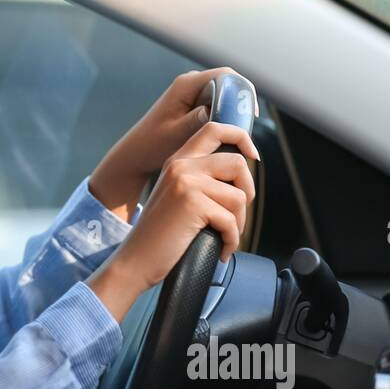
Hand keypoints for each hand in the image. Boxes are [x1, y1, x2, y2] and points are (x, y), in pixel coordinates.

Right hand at [88, 122, 256, 322]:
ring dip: (238, 223)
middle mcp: (181, 165)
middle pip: (237, 163)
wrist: (136, 260)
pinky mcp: (193, 203)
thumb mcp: (178, 196)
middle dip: (247, 191)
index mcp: (178, 160)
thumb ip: (202, 178)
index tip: (253, 156)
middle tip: (237, 214)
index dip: (241, 137)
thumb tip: (242, 173)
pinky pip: (231, 220)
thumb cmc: (161, 235)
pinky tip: (221, 250)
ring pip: (238, 196)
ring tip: (224, 236)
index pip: (214, 128)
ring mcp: (186, 182)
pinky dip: (231, 240)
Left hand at [89, 67, 257, 219]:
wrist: (136, 154)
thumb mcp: (177, 134)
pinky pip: (218, 105)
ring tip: (241, 135)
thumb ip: (198, 119)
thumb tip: (218, 109)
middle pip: (228, 84)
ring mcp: (192, 94)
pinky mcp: (193, 105)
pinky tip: (230, 137)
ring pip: (225, 96)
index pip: (225, 75)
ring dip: (235, 112)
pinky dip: (226, 118)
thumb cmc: (153, 144)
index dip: (243, 90)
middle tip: (249, 128)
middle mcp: (190, 84)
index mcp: (186, 84)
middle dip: (241, 104)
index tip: (251, 113)